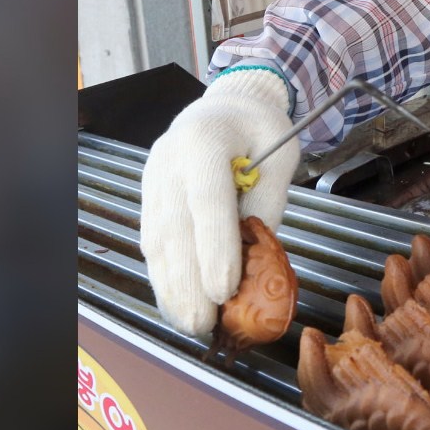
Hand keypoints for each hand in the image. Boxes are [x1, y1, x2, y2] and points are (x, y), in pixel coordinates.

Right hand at [139, 69, 296, 334]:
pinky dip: (163, 276)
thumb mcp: (280, 156)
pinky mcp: (149, 197)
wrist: (225, 106)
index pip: (207, 199)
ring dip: (170, 287)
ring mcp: (153, 179)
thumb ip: (267, 205)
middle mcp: (169, 160)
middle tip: (204, 323)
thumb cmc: (260, 130)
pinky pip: (152, 241)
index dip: (214, 247)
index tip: (224, 290)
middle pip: (174, 227)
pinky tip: (175, 304)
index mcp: (205, 139)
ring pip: (157, 239)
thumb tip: (256, 263)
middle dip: (187, 282)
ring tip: (189, 324)